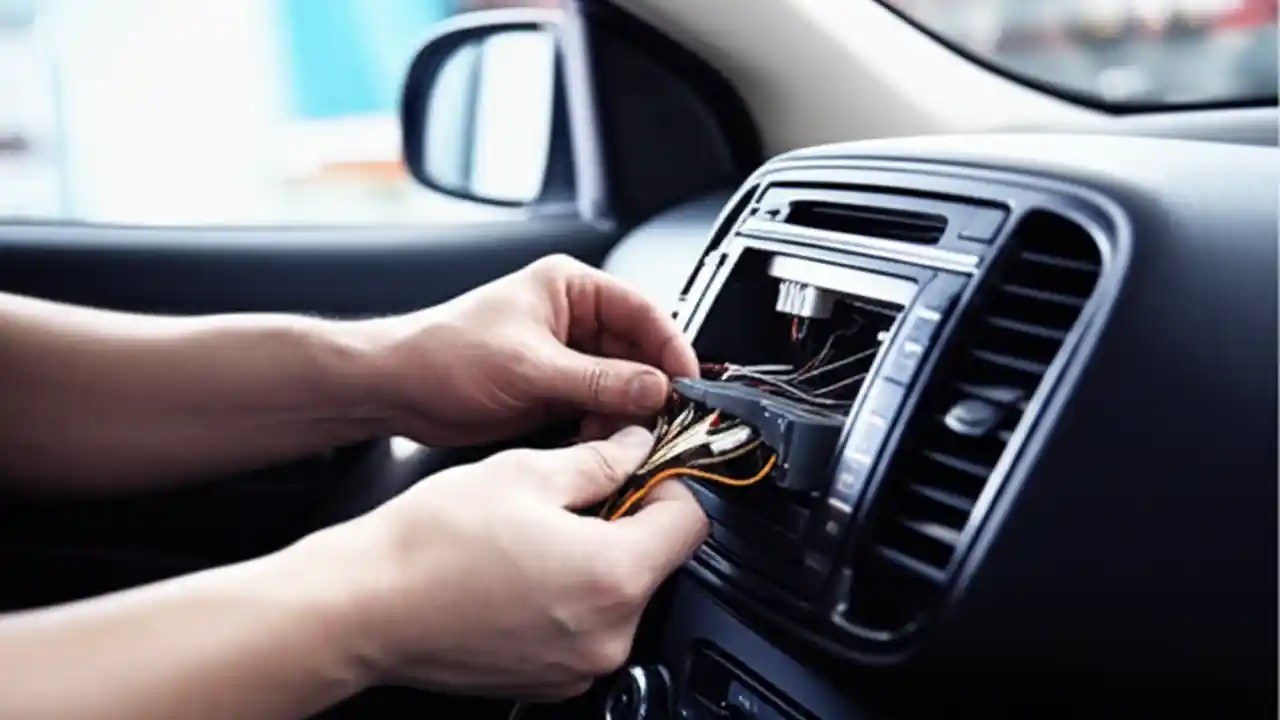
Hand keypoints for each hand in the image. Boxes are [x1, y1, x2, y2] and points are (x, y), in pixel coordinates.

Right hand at [297, 426, 708, 699]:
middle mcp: (608, 633)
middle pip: (657, 560)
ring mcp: (580, 665)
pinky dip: (570, 595)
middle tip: (584, 489)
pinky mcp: (552, 680)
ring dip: (598, 556)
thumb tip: (636, 448)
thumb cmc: (428, 545)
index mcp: (613, 576)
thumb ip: (599, 461)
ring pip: (620, 594)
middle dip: (631, 519)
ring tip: (541, 530)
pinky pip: (586, 627)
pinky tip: (524, 567)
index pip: (691, 521)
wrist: (363, 608)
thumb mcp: (524, 474)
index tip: (648, 465)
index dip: (672, 481)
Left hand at [355, 255, 697, 445]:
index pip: (643, 311)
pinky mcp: (556, 393)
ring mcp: (567, 358)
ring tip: (627, 435)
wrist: (397, 389)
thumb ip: (599, 380)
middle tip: (664, 417)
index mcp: (570, 288)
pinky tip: (600, 442)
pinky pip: (601, 409)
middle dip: (650, 386)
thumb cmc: (444, 354)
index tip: (687, 380)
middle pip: (639, 351)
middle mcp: (574, 320)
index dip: (671, 346)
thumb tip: (655, 386)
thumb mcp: (530, 367)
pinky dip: (607, 428)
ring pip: (623, 385)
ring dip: (629, 412)